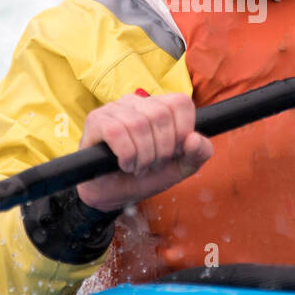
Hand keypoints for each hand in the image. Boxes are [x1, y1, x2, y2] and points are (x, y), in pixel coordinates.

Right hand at [75, 91, 213, 211]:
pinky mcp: (95, 121)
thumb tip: (194, 139)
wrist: (113, 194)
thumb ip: (198, 154)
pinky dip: (126, 155)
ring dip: (143, 156)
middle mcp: (137, 101)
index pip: (181, 103)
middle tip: (153, 164)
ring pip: (138, 124)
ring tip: (138, 167)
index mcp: (160, 106)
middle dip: (162, 149)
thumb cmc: (146, 175)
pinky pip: (116, 132)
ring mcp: (114, 108)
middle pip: (160, 114)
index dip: (182, 131)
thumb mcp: (180, 168)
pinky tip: (124, 164)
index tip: (174, 152)